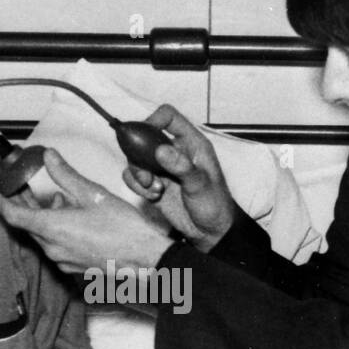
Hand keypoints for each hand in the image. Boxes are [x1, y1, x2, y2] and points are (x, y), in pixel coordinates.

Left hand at [0, 149, 173, 273]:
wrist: (145, 258)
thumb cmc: (123, 228)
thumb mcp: (93, 194)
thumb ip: (65, 174)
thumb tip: (48, 156)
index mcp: (52, 229)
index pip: (12, 215)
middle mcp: (52, 248)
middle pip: (26, 223)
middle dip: (22, 202)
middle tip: (22, 184)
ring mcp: (62, 259)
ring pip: (42, 233)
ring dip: (42, 214)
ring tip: (57, 197)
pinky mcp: (73, 265)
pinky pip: (55, 244)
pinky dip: (55, 227)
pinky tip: (71, 216)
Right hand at [122, 104, 236, 251]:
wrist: (211, 232)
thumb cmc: (214, 205)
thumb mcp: (200, 185)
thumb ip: (182, 166)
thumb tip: (160, 150)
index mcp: (191, 143)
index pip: (168, 117)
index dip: (152, 121)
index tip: (142, 139)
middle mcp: (175, 151)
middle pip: (144, 137)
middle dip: (139, 156)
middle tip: (147, 177)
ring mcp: (162, 167)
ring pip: (136, 158)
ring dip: (138, 174)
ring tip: (154, 190)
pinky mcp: (153, 183)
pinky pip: (133, 176)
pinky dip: (137, 186)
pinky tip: (153, 197)